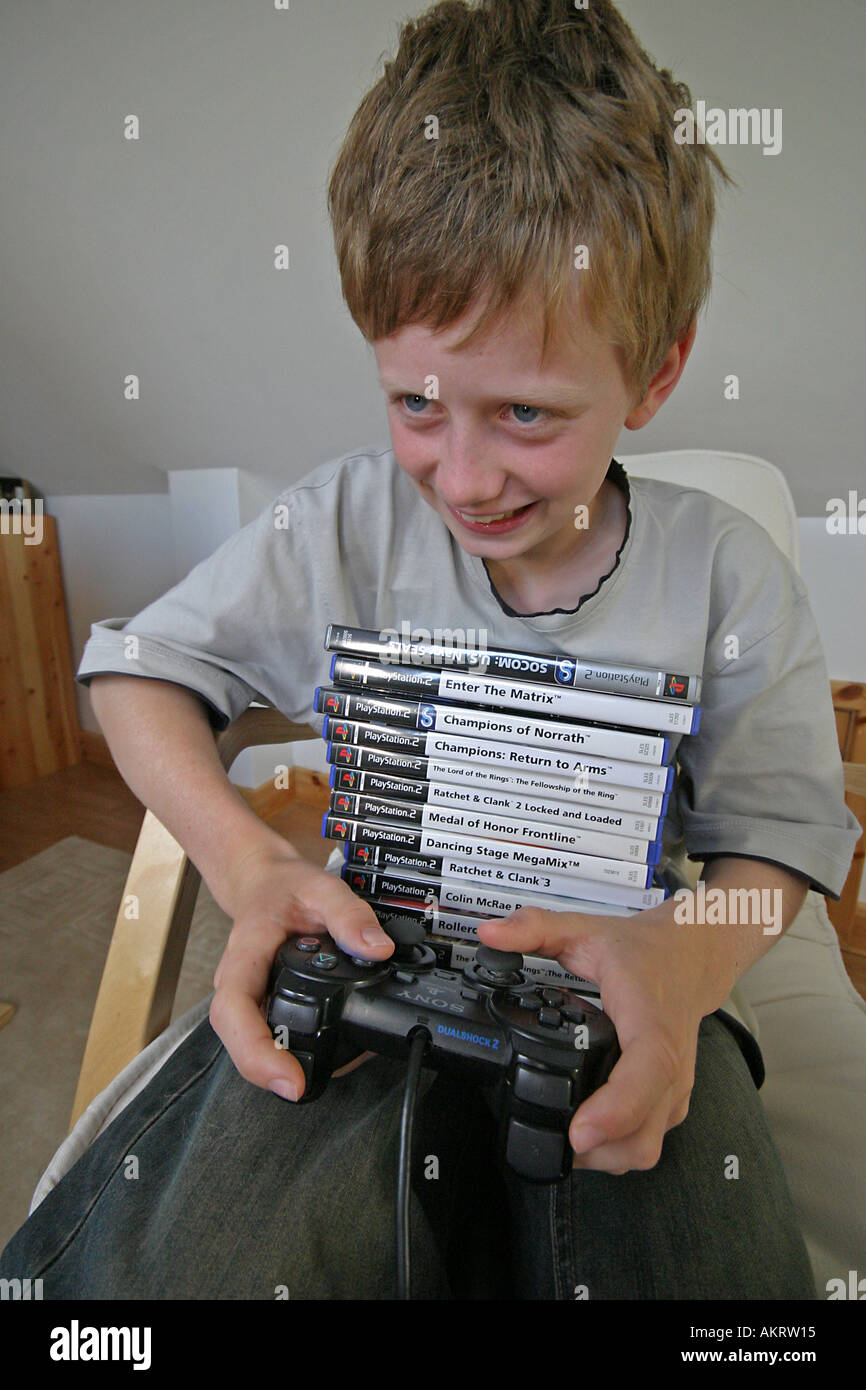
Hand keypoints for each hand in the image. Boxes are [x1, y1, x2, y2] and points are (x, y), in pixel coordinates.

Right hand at [208, 848, 392, 1098]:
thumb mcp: (321, 887)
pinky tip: (317, 1058)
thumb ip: (349, 915)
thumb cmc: (284, 886)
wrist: (266, 882)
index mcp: (245, 953)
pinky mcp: (262, 1003)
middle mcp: (240, 981)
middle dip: (264, 1070)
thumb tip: (377, 948)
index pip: (234, 1008)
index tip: (286, 1077)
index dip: (255, 1050)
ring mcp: (249, 996)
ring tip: (316, 1078)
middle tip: (303, 1088)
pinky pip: (265, 1034)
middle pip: (236, 1038)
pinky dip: (285, 1052)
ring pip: (247, 1043)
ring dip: (274, 1066)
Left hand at [476, 905, 709, 1174]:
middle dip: (597, 1151)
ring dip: (605, 1156)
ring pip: (647, 1147)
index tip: (580, 1132)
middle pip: (644, 1133)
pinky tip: (588, 1132)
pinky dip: (616, 1148)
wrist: (693, 957)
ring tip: (565, 1141)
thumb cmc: (646, 951)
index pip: (646, 1073)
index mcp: (650, 1022)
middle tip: (554, 1140)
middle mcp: (670, 1064)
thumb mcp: (586, 929)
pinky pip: (648, 1141)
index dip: (614, 1110)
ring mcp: (675, 1087)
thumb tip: (491, 933)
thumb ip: (535, 928)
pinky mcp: (672, 1101)